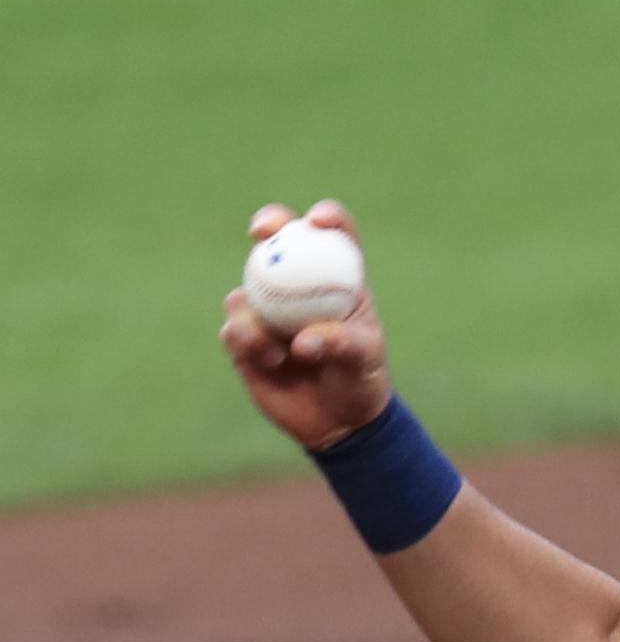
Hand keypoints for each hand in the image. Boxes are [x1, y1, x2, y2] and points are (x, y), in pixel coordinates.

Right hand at [219, 200, 391, 450]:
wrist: (339, 422)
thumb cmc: (361, 381)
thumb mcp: (364, 361)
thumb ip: (341, 344)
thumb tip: (303, 340)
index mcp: (338, 282)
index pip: (334, 238)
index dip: (327, 218)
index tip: (319, 219)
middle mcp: (299, 288)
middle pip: (280, 241)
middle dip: (270, 223)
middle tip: (264, 230)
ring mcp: (267, 310)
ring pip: (247, 289)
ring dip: (257, 313)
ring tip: (280, 350)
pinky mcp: (244, 338)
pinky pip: (234, 327)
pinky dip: (247, 339)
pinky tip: (270, 360)